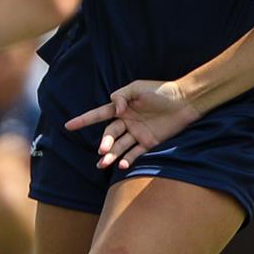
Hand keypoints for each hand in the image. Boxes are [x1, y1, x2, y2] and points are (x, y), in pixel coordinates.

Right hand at [66, 79, 201, 169]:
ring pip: (120, 147)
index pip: (99, 115)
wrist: (185, 100)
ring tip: (104, 164)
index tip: (68, 126)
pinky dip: (127, 160)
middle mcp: (127, 122)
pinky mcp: (149, 142)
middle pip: (110, 135)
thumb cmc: (161, 90)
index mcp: (122, 108)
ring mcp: (138, 133)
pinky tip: (121, 165)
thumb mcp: (137, 87)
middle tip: (102, 150)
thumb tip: (114, 109)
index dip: (84, 120)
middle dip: (104, 143)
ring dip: (111, 156)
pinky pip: (135, 153)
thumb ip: (121, 96)